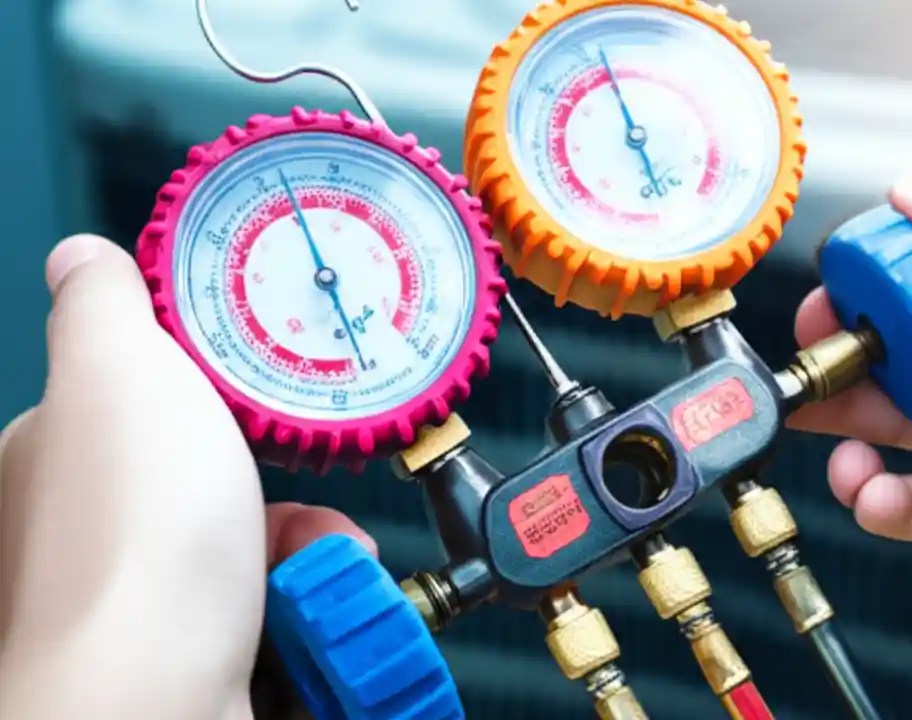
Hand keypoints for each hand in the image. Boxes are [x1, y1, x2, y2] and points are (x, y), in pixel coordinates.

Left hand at [0, 235, 373, 718]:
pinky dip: (312, 602)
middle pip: (218, 477)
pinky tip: (320, 603)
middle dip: (282, 481)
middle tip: (311, 477)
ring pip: (257, 548)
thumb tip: (83, 256)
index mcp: (62, 458)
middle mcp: (96, 537)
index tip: (265, 386)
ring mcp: (147, 607)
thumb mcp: (118, 369)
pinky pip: (276, 610)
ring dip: (312, 546)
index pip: (149, 400)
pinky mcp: (200, 663)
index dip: (214, 386)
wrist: (157, 693)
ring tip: (324, 560)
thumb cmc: (131, 542)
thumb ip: (105, 304)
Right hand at [792, 179, 911, 637]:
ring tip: (814, 418)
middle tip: (814, 344)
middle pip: (905, 345)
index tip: (840, 278)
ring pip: (894, 420)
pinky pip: (911, 500)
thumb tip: (911, 192)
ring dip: (845, 419)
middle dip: (848, 342)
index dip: (883, 272)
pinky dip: (877, 496)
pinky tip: (872, 487)